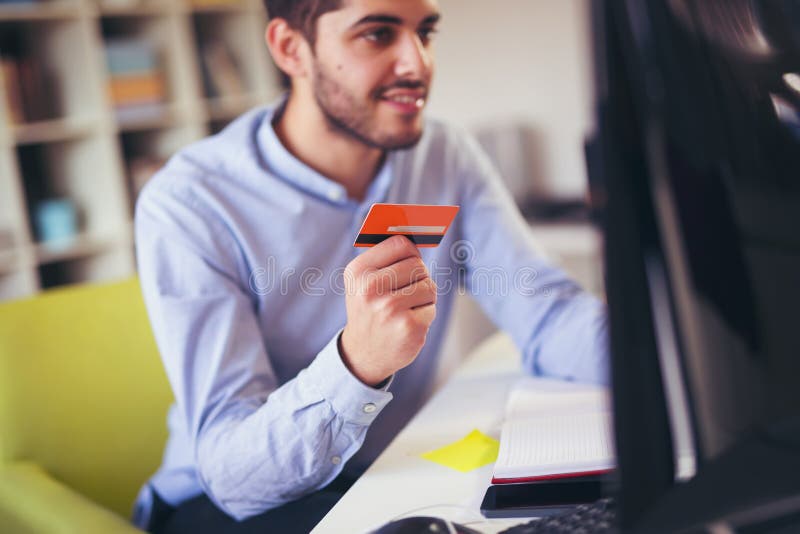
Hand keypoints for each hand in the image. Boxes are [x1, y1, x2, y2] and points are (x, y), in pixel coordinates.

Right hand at [340, 236, 436, 385]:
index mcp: (358, 272)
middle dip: (418, 278)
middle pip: (418, 265)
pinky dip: (426, 315)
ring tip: (404, 309)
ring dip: (424, 298)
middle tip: (403, 293)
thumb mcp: (364, 281)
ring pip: (429, 286)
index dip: (411, 252)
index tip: (407, 263)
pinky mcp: (409, 327)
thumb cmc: (370, 309)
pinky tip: (408, 324)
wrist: (363, 354)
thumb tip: (416, 234)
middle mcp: (370, 289)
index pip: (400, 244)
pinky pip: (432, 308)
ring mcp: (390, 309)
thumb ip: (386, 256)